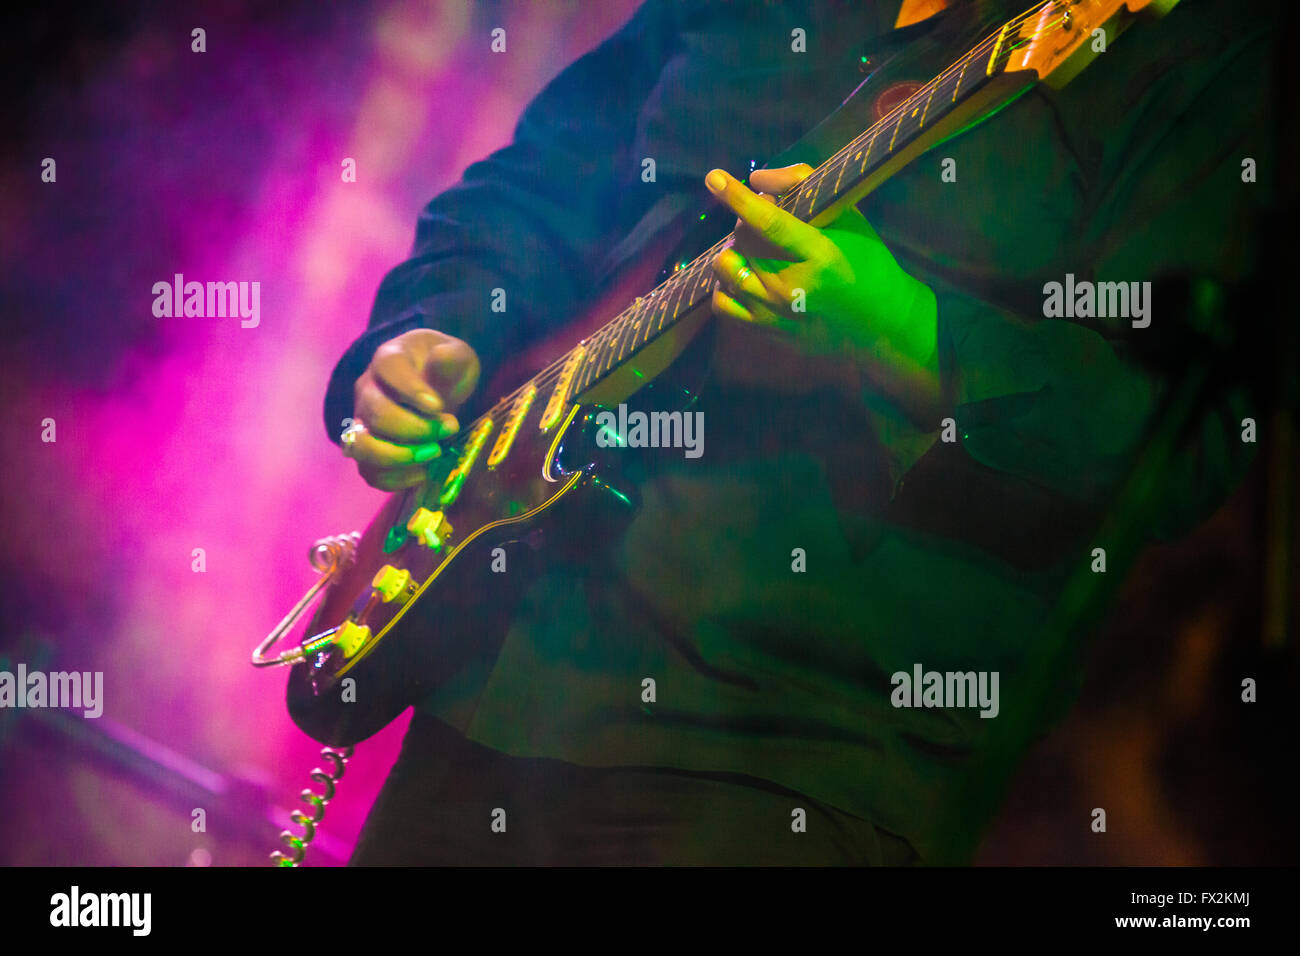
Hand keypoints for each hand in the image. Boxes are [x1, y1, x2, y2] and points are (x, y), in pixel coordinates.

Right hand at [343, 328, 479, 489]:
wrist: (437, 384)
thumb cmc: (445, 368)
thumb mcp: (457, 355)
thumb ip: (451, 357)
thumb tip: (440, 359)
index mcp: (388, 359)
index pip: (388, 369)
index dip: (411, 390)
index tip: (439, 406)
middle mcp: (367, 390)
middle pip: (377, 415)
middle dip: (417, 429)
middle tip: (449, 428)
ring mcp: (363, 422)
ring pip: (362, 447)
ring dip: (399, 457)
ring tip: (434, 454)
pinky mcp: (369, 450)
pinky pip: (370, 472)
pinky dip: (396, 479)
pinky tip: (424, 471)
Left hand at [705, 165, 941, 422]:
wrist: (879, 323)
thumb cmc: (865, 261)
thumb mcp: (848, 217)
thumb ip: (803, 186)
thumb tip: (755, 178)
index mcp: (819, 255)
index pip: (768, 222)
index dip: (738, 198)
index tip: (714, 177)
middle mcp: (793, 287)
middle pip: (742, 241)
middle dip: (746, 223)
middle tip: (766, 224)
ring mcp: (776, 313)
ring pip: (727, 269)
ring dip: (734, 251)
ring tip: (754, 251)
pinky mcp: (766, 332)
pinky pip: (722, 304)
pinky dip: (724, 285)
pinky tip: (743, 276)